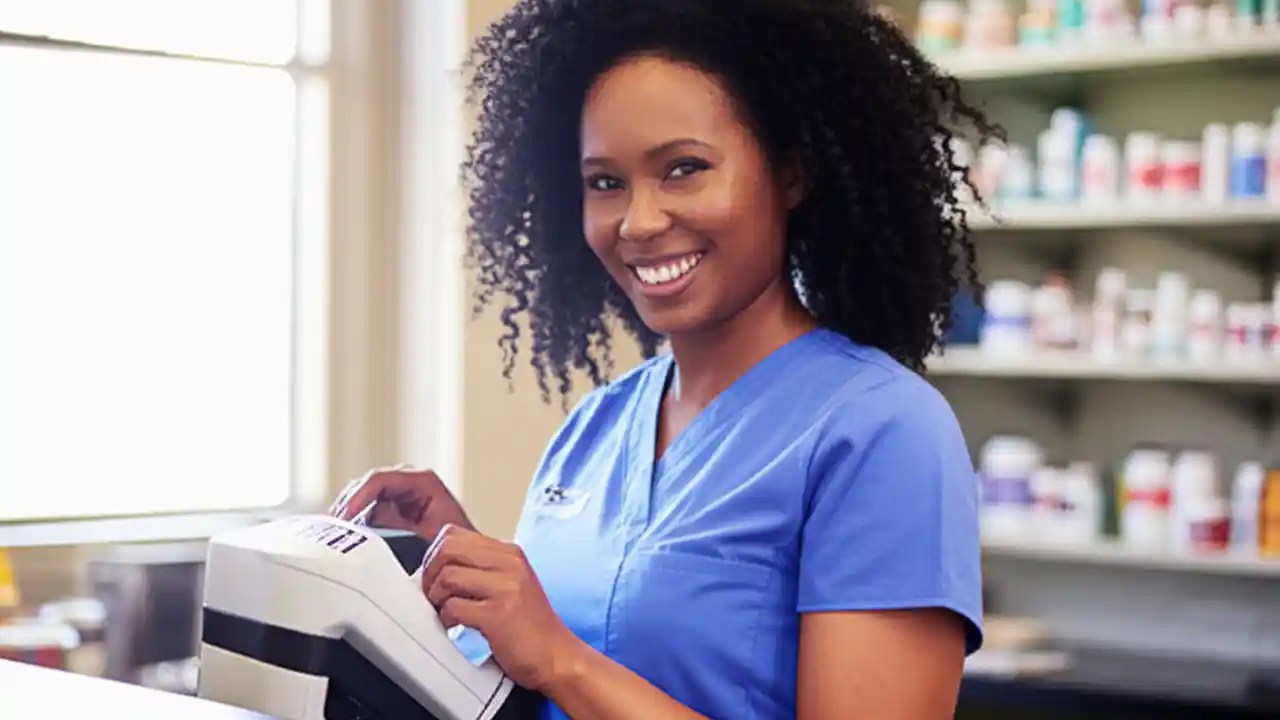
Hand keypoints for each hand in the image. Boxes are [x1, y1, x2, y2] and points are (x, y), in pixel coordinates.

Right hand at [329, 464, 474, 538]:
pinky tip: (345, 537)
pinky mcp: (392, 509)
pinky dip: (354, 522)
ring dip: (348, 514)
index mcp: (423, 481)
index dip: (357, 497)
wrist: (467, 560)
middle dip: (348, 505)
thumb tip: (372, 522)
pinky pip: (366, 510)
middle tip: (330, 528)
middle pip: (366, 486)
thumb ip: (400, 528)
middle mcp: (409, 482)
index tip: (344, 516)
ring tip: (334, 533)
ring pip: (363, 497)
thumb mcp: (428, 539)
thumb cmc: (456, 548)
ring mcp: (400, 494)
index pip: (379, 480)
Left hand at [421, 525, 584, 691]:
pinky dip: (447, 619)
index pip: (455, 534)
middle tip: (434, 595)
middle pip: (447, 549)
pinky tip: (457, 626)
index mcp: (509, 553)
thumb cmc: (530, 626)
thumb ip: (482, 568)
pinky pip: (454, 607)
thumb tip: (438, 564)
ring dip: (438, 599)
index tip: (434, 575)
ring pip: (447, 577)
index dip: (435, 555)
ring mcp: (505, 588)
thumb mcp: (511, 583)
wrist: (557, 656)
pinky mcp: (497, 615)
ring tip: (447, 613)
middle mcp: (508, 564)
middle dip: (430, 574)